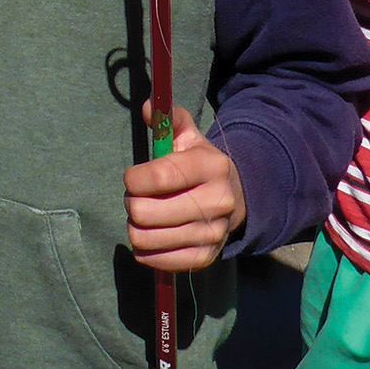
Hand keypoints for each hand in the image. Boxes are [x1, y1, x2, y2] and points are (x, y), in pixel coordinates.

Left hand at [124, 103, 246, 272]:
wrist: (237, 198)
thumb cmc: (199, 164)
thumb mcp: (189, 136)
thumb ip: (168, 119)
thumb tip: (148, 107)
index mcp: (211, 167)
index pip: (160, 177)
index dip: (134, 178)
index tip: (132, 177)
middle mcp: (217, 202)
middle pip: (145, 212)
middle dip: (131, 203)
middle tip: (138, 197)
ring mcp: (212, 233)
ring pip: (145, 238)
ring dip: (135, 226)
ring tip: (146, 215)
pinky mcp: (205, 258)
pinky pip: (156, 261)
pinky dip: (145, 250)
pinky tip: (152, 235)